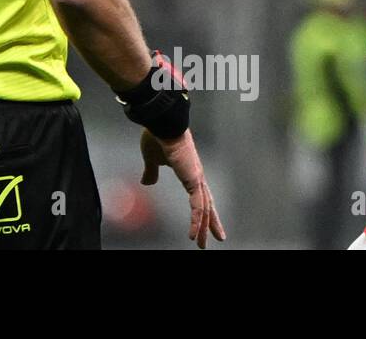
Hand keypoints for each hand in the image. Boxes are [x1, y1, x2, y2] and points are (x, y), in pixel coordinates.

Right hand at [140, 128, 225, 248]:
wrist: (162, 122)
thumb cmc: (157, 136)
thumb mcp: (151, 159)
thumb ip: (151, 172)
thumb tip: (148, 183)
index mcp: (188, 171)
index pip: (199, 195)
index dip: (203, 209)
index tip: (206, 221)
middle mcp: (196, 176)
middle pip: (207, 204)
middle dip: (211, 222)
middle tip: (218, 238)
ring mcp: (196, 177)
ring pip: (203, 208)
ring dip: (203, 227)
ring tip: (201, 244)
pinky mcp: (193, 179)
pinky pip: (197, 205)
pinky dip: (196, 221)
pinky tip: (194, 233)